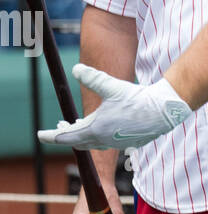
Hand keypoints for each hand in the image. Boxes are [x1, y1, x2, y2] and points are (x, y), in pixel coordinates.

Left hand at [37, 67, 191, 148]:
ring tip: (77, 126)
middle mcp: (104, 140)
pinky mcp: (128, 143)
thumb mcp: (111, 86)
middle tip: (58, 128)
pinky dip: (97, 136)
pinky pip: (106, 143)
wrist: (163, 111)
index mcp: (96, 129)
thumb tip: (75, 69)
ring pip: (92, 143)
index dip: (50, 136)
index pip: (66, 136)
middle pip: (78, 142)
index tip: (40, 135)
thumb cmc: (137, 99)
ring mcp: (116, 144)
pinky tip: (102, 128)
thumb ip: (92, 78)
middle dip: (66, 135)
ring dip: (82, 135)